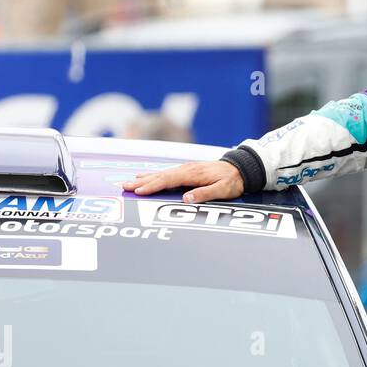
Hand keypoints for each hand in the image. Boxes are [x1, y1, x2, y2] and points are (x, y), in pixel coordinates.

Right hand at [122, 160, 244, 203]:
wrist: (242, 168)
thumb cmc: (234, 180)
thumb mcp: (223, 189)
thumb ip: (205, 193)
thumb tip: (186, 198)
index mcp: (193, 173)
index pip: (168, 180)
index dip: (152, 186)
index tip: (138, 191)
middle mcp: (186, 169)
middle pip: (160, 176)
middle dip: (141, 182)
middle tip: (123, 186)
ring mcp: (186, 169)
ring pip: (161, 174)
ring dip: (144, 179)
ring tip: (128, 182)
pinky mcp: (187, 171)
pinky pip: (166, 174)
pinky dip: (153, 176)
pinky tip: (145, 177)